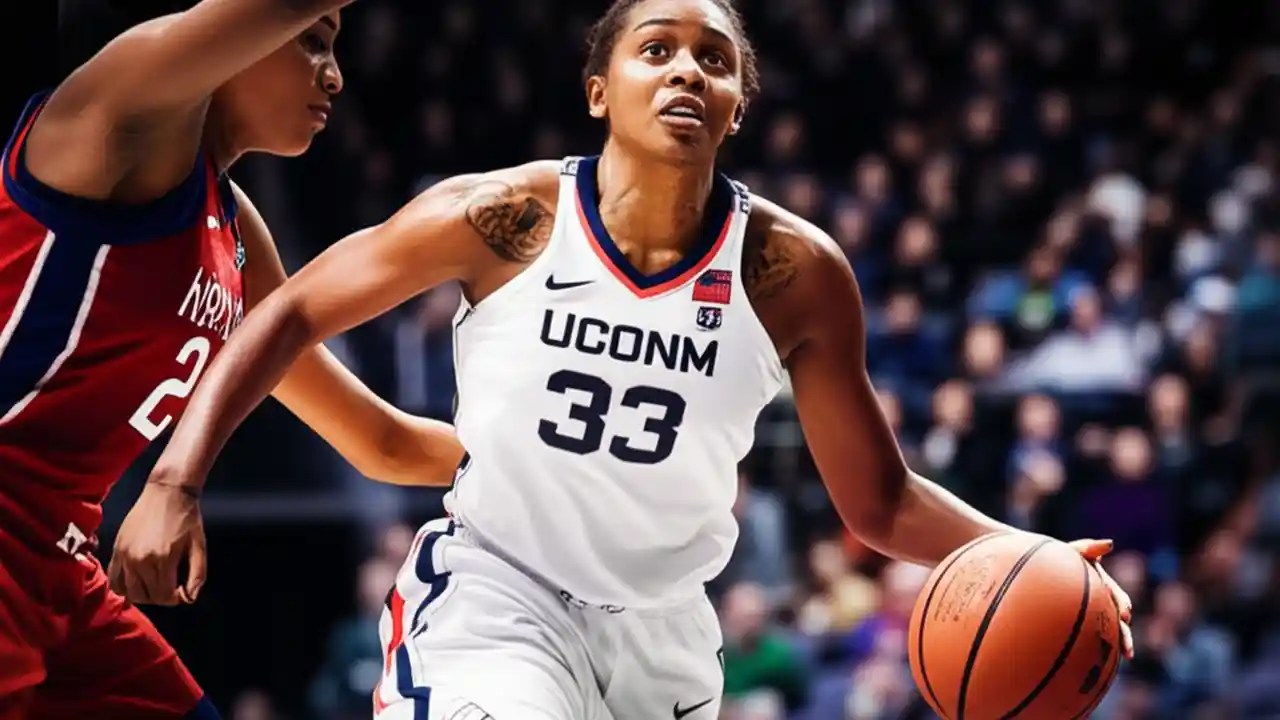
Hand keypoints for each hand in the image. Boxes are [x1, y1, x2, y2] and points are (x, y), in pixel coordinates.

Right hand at [107, 480, 206, 606]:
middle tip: (171, 584)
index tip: (182, 589)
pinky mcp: (116, 548)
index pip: (164, 597)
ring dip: (144, 593)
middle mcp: (140, 560)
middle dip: (161, 597)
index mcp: (162, 559)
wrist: (167, 492)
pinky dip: (124, 586)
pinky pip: (114, 580)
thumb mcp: (199, 546)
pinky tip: (138, 579)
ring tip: (156, 582)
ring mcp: (125, 555)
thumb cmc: (187, 518)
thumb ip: (198, 574)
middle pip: (147, 597)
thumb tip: (190, 598)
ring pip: (130, 592)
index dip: (176, 598)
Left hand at [1068, 539, 1133, 658]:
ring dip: (1121, 641)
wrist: (1040, 568)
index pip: (1116, 595)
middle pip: (1118, 617)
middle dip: (1126, 630)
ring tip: (1128, 655)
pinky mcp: (1086, 623)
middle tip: (1128, 644)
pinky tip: (1105, 660)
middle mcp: (1103, 599)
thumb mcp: (1072, 551)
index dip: (1121, 603)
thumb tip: (1109, 544)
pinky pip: (1096, 636)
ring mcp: (1095, 612)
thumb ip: (1089, 548)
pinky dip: (1103, 646)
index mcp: (1103, 584)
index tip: (1125, 613)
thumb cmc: (1056, 557)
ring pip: (1111, 629)